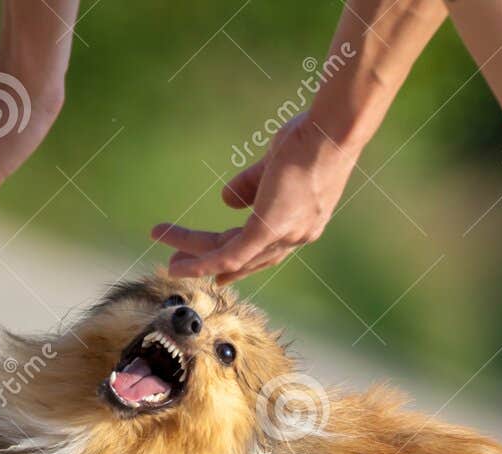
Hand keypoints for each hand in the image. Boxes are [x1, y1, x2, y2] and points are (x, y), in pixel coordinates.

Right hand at [150, 114, 359, 283]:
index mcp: (301, 221)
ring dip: (196, 258)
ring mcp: (285, 235)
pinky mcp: (269, 228)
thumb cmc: (313, 135)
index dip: (241, 264)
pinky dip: (201, 262)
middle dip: (208, 262)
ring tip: (168, 261)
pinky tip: (178, 265)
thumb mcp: (276, 162)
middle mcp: (296, 236)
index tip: (219, 275)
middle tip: (177, 265)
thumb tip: (226, 199)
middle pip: (244, 258)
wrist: (333, 129)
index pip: (266, 252)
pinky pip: (229, 254)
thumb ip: (252, 183)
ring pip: (231, 256)